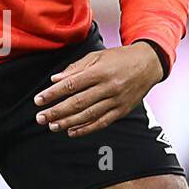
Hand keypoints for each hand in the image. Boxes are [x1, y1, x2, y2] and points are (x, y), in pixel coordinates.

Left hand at [33, 43, 163, 136]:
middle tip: (40, 117)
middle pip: (78, 102)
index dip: (53, 94)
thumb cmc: (120, 58)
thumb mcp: (97, 56)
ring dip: (68, 122)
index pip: (71, 85)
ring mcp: (116, 101)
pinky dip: (86, 129)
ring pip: (88, 115)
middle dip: (56, 111)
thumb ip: (75, 68)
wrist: (149, 64)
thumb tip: (55, 80)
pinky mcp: (122, 111)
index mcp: (100, 71)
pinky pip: (102, 122)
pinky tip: (72, 132)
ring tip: (52, 126)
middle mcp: (109, 87)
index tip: (39, 100)